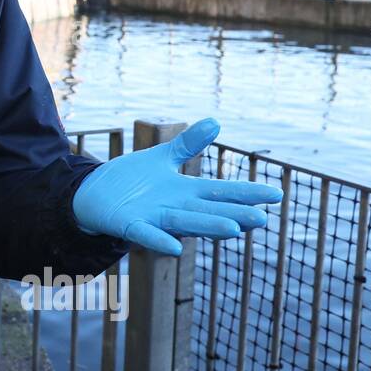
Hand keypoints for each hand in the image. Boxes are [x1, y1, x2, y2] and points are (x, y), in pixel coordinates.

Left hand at [71, 117, 281, 255]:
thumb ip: (188, 144)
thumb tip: (216, 122)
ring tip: (232, 230)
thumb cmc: (133, 180)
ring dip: (207, 227)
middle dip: (234, 215)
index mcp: (185, 191)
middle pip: (209, 211)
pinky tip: (174, 249)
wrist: (94, 193)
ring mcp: (154, 218)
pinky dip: (159, 240)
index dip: (247, 194)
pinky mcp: (129, 225)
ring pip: (185, 223)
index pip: (222, 192)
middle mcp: (175, 207)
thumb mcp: (162, 157)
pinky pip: (146, 234)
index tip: (276, 194)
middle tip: (262, 219)